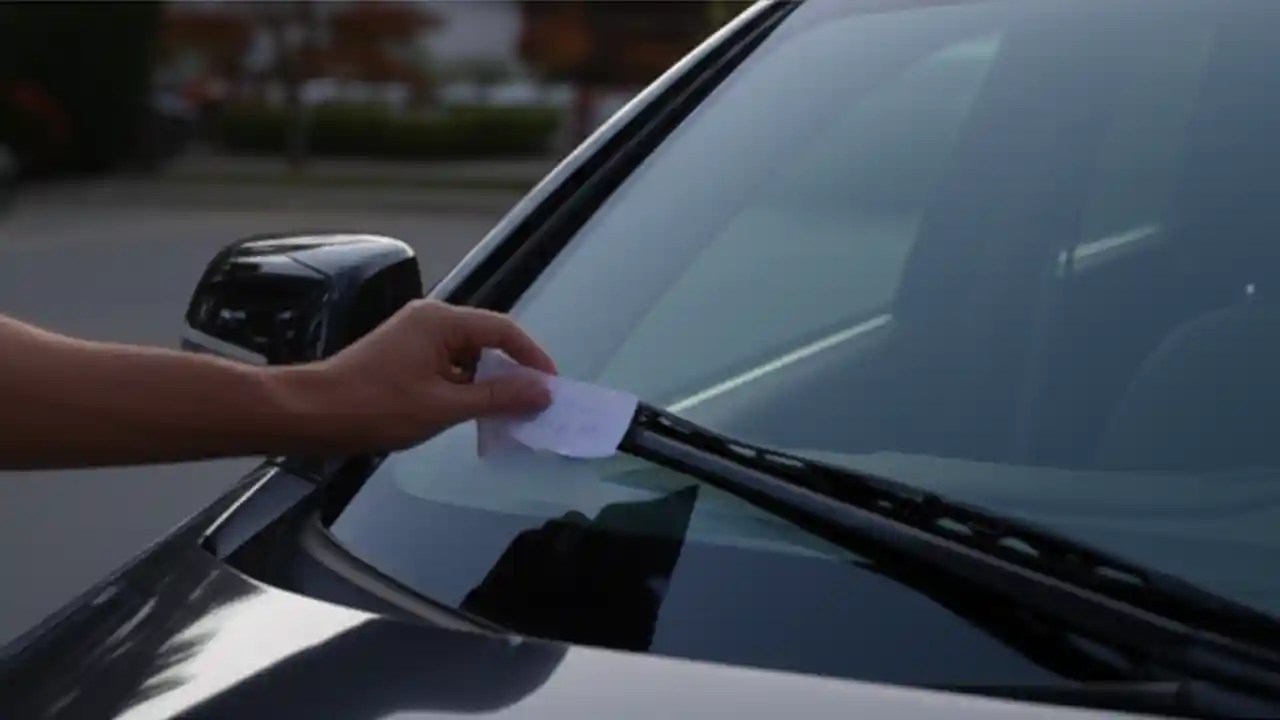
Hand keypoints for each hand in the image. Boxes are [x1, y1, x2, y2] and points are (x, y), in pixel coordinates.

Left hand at [287, 300, 555, 451]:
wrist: (311, 414)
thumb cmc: (375, 407)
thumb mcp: (444, 406)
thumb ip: (498, 397)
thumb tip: (542, 391)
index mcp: (441, 321)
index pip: (504, 331)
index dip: (533, 358)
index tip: (551, 389)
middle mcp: (430, 320)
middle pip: (487, 341)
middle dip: (512, 373)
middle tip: (533, 406)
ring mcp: (415, 337)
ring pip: (468, 357)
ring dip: (488, 384)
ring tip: (507, 416)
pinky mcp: (403, 356)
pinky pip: (448, 367)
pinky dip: (465, 388)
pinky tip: (473, 415)